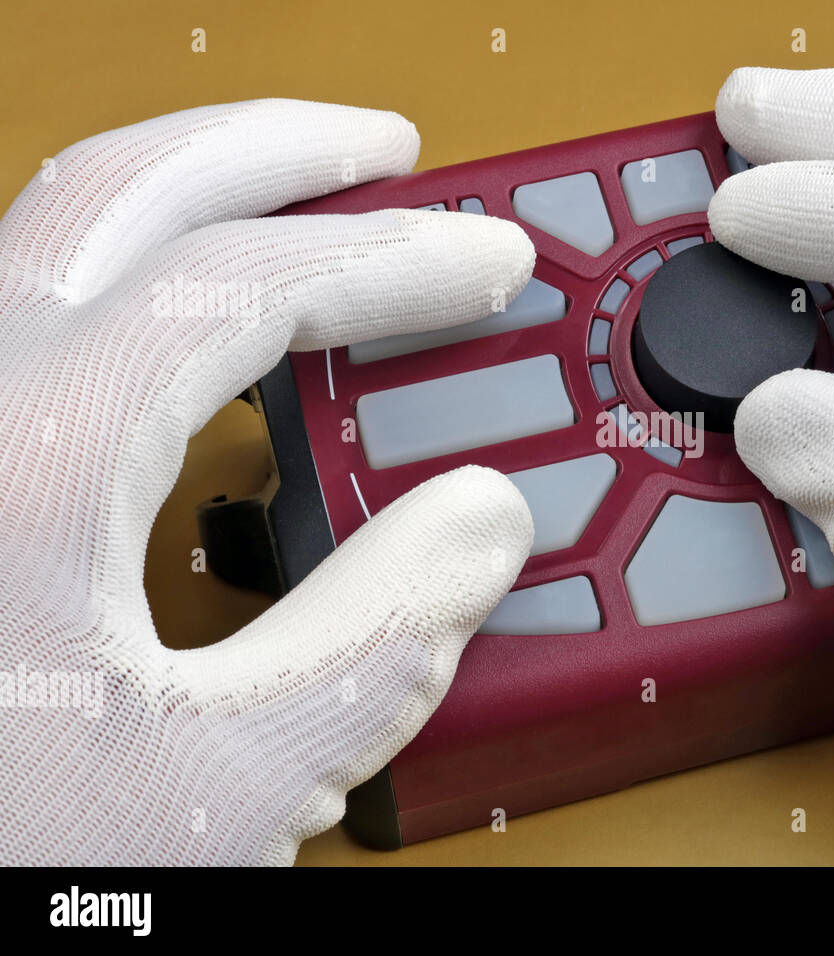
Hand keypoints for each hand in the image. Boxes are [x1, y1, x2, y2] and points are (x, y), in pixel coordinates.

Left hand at [0, 100, 535, 863]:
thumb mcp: (218, 784)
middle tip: (388, 155)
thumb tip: (476, 527)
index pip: (232, 286)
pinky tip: (206, 342)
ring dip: (201, 202)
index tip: (484, 262)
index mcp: (23, 468)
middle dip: (274, 153)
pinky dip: (146, 293)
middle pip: (116, 194)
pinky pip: (42, 326)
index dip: (387, 258)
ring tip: (309, 212)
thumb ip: (373, 644)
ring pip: (61, 241)